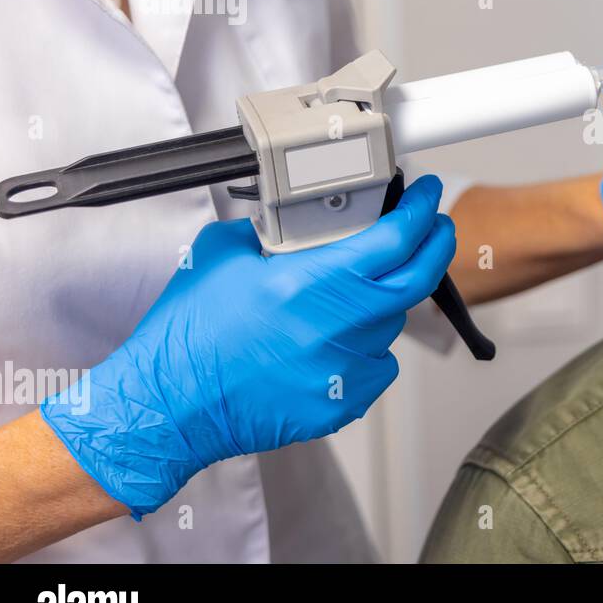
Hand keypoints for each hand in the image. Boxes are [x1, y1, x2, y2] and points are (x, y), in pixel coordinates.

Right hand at [40, 175, 455, 518]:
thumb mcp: (222, 253)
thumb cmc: (189, 336)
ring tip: (340, 301)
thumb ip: (266, 228)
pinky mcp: (342, 403)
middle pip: (417, 280)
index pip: (396, 239)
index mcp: (314, 282)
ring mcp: (345, 369)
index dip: (421, 212)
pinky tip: (328, 344)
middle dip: (433, 247)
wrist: (169, 404)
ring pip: (392, 325)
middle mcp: (339, 326)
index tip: (427, 197)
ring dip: (380, 304)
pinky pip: (375, 366)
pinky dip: (363, 349)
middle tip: (432, 229)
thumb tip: (290, 218)